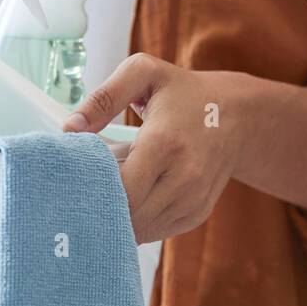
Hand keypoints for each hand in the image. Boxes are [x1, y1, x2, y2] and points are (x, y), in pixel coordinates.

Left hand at [64, 53, 248, 243]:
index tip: (78, 177)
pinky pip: (155, 231)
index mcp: (165, 143)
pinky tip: (129, 199)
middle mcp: (184, 177)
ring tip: (107, 190)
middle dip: (100, 204)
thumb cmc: (182, 92)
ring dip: (117, 216)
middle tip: (84, 187)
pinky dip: (136, 222)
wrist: (237, 115)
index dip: (93, 188)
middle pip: (128, 213)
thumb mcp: (143, 74)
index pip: (120, 188)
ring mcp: (193, 200)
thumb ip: (102, 98)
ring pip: (140, 229)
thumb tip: (69, 128)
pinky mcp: (197, 214)